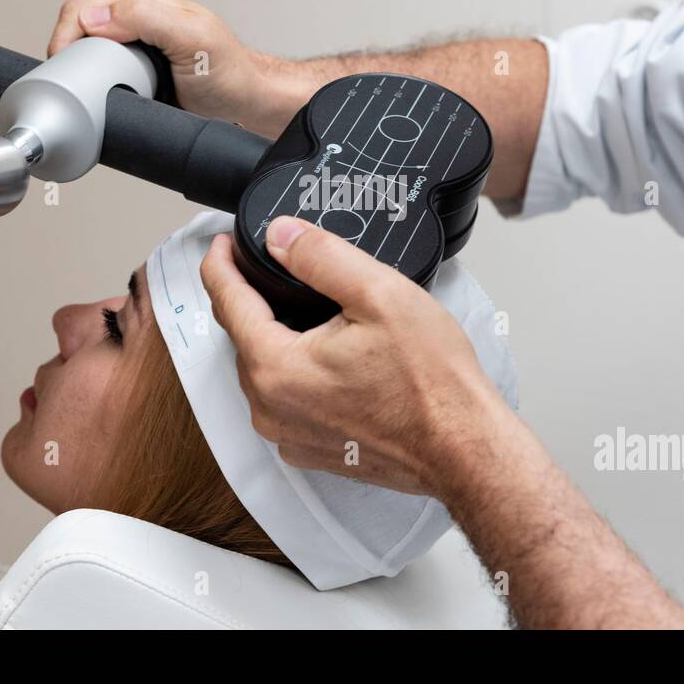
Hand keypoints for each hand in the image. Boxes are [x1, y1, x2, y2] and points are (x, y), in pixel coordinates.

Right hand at [48, 0, 314, 136]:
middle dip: (70, 51)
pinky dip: (94, 79)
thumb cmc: (228, 73)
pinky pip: (99, 66)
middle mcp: (136, 12)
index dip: (67, 35)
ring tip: (94, 86)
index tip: (67, 65)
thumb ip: (146, 18)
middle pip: (79, 24)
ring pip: (86, 46)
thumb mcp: (192, 38)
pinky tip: (104, 89)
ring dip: (82, 67)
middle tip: (81, 81)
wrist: (243, 102)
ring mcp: (134, 38)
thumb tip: (98, 16)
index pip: (85, 6)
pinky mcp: (133, 62)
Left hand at [198, 215, 513, 496]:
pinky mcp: (309, 449)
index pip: (227, 302)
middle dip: (253, 299)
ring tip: (309, 309)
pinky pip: (284, 399)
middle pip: (243, 336)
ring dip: (276, 336)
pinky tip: (330, 356)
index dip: (221, 264)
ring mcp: (288, 434)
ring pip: (263, 368)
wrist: (462, 447)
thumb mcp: (380, 294)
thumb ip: (321, 257)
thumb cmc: (431, 382)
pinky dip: (295, 371)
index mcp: (276, 368)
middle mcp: (270, 409)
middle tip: (278, 267)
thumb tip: (280, 234)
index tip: (223, 242)